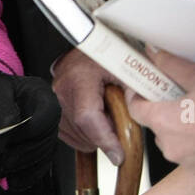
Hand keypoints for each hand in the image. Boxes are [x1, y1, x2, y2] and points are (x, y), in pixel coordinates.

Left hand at [0, 69, 60, 188]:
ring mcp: (47, 135)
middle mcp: (48, 116)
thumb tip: (9, 126)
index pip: (46, 116)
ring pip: (42, 158)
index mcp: (40, 95)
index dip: (25, 132)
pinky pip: (40, 169)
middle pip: (44, 141)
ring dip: (17, 168)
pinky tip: (8, 181)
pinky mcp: (41, 152)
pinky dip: (24, 178)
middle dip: (18, 156)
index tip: (2, 143)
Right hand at [52, 48, 124, 163]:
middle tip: (121, 137)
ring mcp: (55, 93)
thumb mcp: (130, 69)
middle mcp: (63, 85)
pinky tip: (95, 126)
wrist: (95, 41)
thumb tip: (141, 116)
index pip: (87, 117)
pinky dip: (81, 133)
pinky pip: (64, 127)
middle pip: (80, 128)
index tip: (118, 154)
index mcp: (80, 76)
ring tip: (108, 126)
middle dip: (103, 139)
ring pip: (71, 132)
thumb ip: (135, 92)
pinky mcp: (53, 99)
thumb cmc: (111, 50)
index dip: (104, 139)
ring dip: (92, 137)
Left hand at [125, 48, 194, 183]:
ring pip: (179, 148)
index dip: (138, 99)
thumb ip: (171, 65)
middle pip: (159, 130)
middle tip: (186, 105)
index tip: (144, 92)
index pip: (136, 111)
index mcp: (164, 123)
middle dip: (168, 117)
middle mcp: (172, 149)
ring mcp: (191, 166)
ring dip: (187, 137)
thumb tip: (153, 53)